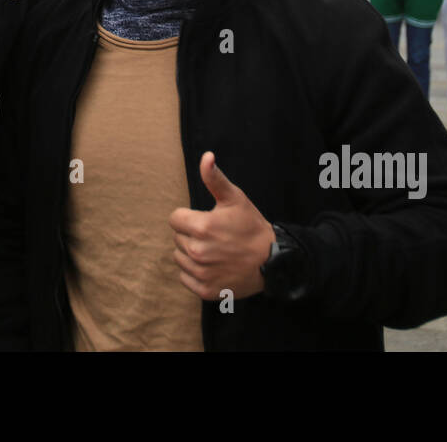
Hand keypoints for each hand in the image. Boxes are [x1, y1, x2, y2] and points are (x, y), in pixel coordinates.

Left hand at [169, 152, 274, 300]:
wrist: (272, 261)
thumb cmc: (251, 226)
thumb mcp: (235, 198)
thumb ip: (215, 178)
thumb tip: (206, 156)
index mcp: (201, 227)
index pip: (175, 219)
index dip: (189, 217)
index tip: (206, 220)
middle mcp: (197, 251)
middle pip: (177, 238)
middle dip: (191, 234)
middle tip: (214, 236)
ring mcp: (201, 273)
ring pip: (179, 258)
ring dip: (191, 253)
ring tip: (214, 250)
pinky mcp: (205, 290)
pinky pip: (185, 278)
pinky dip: (195, 273)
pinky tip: (212, 266)